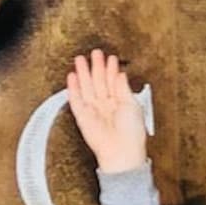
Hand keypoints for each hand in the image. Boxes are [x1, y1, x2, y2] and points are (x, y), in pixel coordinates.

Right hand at [66, 48, 148, 174]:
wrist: (121, 151)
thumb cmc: (131, 134)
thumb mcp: (133, 105)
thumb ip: (124, 88)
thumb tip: (120, 74)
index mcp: (119, 103)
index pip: (113, 82)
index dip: (111, 69)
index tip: (110, 57)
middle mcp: (105, 106)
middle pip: (99, 81)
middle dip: (97, 66)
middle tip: (95, 53)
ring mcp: (93, 110)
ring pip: (86, 87)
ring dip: (84, 72)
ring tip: (81, 59)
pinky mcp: (82, 117)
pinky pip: (76, 99)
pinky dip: (73, 88)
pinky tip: (72, 76)